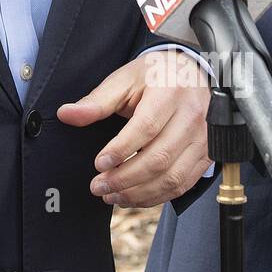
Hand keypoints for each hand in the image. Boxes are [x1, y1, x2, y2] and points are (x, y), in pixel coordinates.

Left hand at [56, 50, 211, 207]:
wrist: (191, 74)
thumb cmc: (155, 77)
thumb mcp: (124, 80)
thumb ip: (97, 101)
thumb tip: (66, 114)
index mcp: (170, 92)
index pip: (146, 127)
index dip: (121, 149)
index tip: (98, 164)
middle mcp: (192, 116)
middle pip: (159, 158)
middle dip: (124, 178)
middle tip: (98, 186)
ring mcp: (203, 139)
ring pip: (172, 177)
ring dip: (139, 193)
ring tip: (111, 196)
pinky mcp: (206, 156)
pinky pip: (182, 185)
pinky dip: (156, 197)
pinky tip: (133, 196)